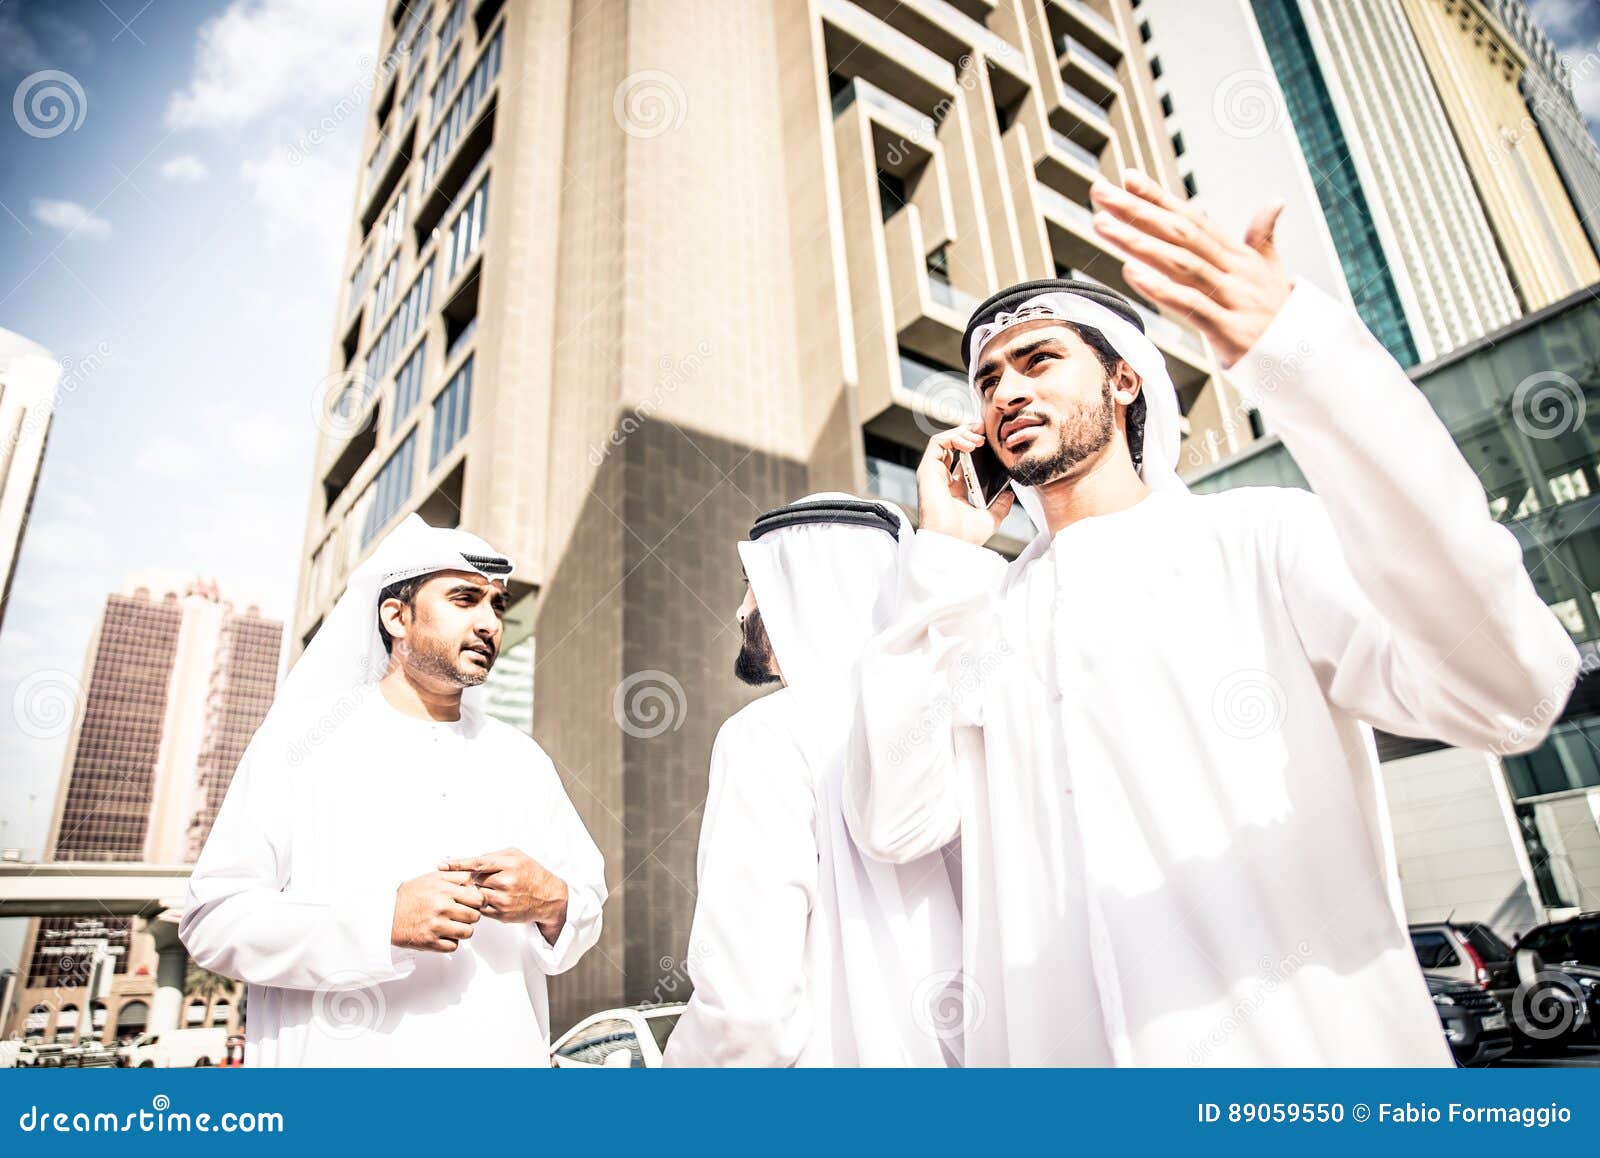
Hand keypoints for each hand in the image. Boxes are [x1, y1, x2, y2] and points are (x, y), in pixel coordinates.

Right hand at [391, 869, 482, 952]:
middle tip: (462, 914)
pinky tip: (442, 934)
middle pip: (475, 916)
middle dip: (471, 916)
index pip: (478, 898)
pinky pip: (453, 946)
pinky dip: (450, 942)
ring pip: (467, 932)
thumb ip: (456, 876)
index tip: (475, 903)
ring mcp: (436, 926)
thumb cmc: (411, 895)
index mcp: (445, 890)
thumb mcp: (433, 877)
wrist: (387, 913)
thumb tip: (475, 880)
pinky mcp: (430, 942)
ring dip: (463, 930)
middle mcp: (442, 908)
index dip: (479, 901)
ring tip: (453, 924)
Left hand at [438, 848, 568, 944]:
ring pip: (475, 895)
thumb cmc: (530, 873)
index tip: (442, 864)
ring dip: (472, 893)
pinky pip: (481, 908)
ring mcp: (503, 899)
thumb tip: (469, 861)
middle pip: (474, 880)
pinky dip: (479, 903)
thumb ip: (493, 857)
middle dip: (468, 880)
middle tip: (464, 879)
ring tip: (477, 890)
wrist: (549, 897)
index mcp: (509, 864)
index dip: (458, 864)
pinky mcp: (501, 914)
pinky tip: (485, 899)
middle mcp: (506, 881)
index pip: (477, 863)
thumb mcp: (516, 856)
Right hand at [917, 423, 1015, 545]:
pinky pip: (937, 443)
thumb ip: (1000, 505)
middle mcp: (942, 480)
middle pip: (953, 447)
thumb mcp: (991, 518)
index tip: (990, 440)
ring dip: (963, 433)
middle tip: (985, 430)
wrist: (952, 543)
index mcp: (955, 490)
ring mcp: (933, 474)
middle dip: (969, 433)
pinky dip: (954, 437)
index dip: (975, 446)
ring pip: (944, 441)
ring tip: (980, 438)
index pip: (963, 460)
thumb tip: (1009, 493)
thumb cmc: (966, 537)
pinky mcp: (927, 470)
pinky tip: (971, 444)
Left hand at [1089, 169, 1290, 366]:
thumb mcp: (1274, 272)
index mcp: (1239, 256)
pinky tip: (1131, 272)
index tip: (1127, 178)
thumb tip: (1275, 203)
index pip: (1193, 219)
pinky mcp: (1229, 330)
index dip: (1160, 197)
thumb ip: (1264, 237)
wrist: (1309, 358)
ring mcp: (1232, 298)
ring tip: (1103, 225)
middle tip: (1100, 192)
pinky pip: (1191, 305)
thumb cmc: (1282, 315)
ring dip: (1139, 243)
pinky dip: (1160, 288)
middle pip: (1180, 234)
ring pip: (1181, 264)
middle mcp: (1235, 271)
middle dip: (1137, 211)